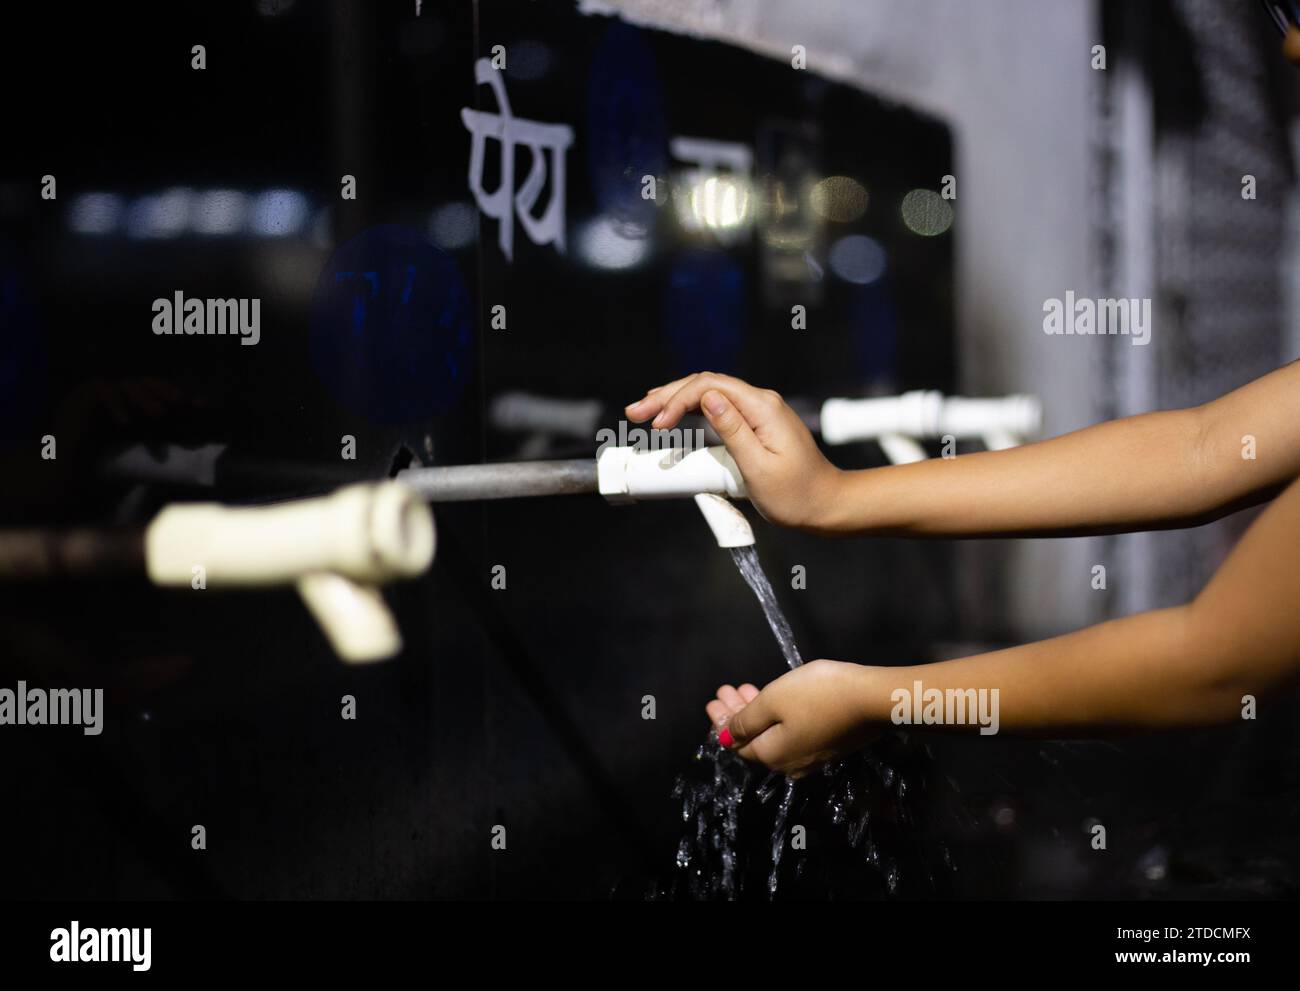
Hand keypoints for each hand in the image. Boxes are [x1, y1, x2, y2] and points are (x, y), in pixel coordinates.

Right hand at [625, 372, 842, 530]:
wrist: (826, 504)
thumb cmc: (796, 495)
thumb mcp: (760, 468)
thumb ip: (734, 431)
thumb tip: (709, 399)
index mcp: (762, 408)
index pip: (710, 387)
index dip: (677, 400)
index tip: (656, 426)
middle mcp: (760, 402)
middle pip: (706, 386)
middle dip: (667, 396)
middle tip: (635, 412)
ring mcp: (758, 411)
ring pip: (709, 394)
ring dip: (675, 401)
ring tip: (645, 412)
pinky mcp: (756, 424)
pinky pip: (718, 409)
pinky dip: (691, 411)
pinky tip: (674, 416)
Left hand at [704, 659, 877, 777]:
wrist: (874, 699)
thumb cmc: (817, 695)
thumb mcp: (773, 702)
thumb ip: (746, 721)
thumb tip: (726, 739)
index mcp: (772, 756)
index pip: (737, 743)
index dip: (722, 721)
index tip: (713, 700)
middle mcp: (791, 764)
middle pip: (755, 739)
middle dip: (738, 713)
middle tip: (726, 690)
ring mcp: (813, 756)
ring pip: (774, 734)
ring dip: (757, 712)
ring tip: (746, 688)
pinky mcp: (830, 745)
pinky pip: (792, 732)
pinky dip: (777, 715)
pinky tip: (777, 699)